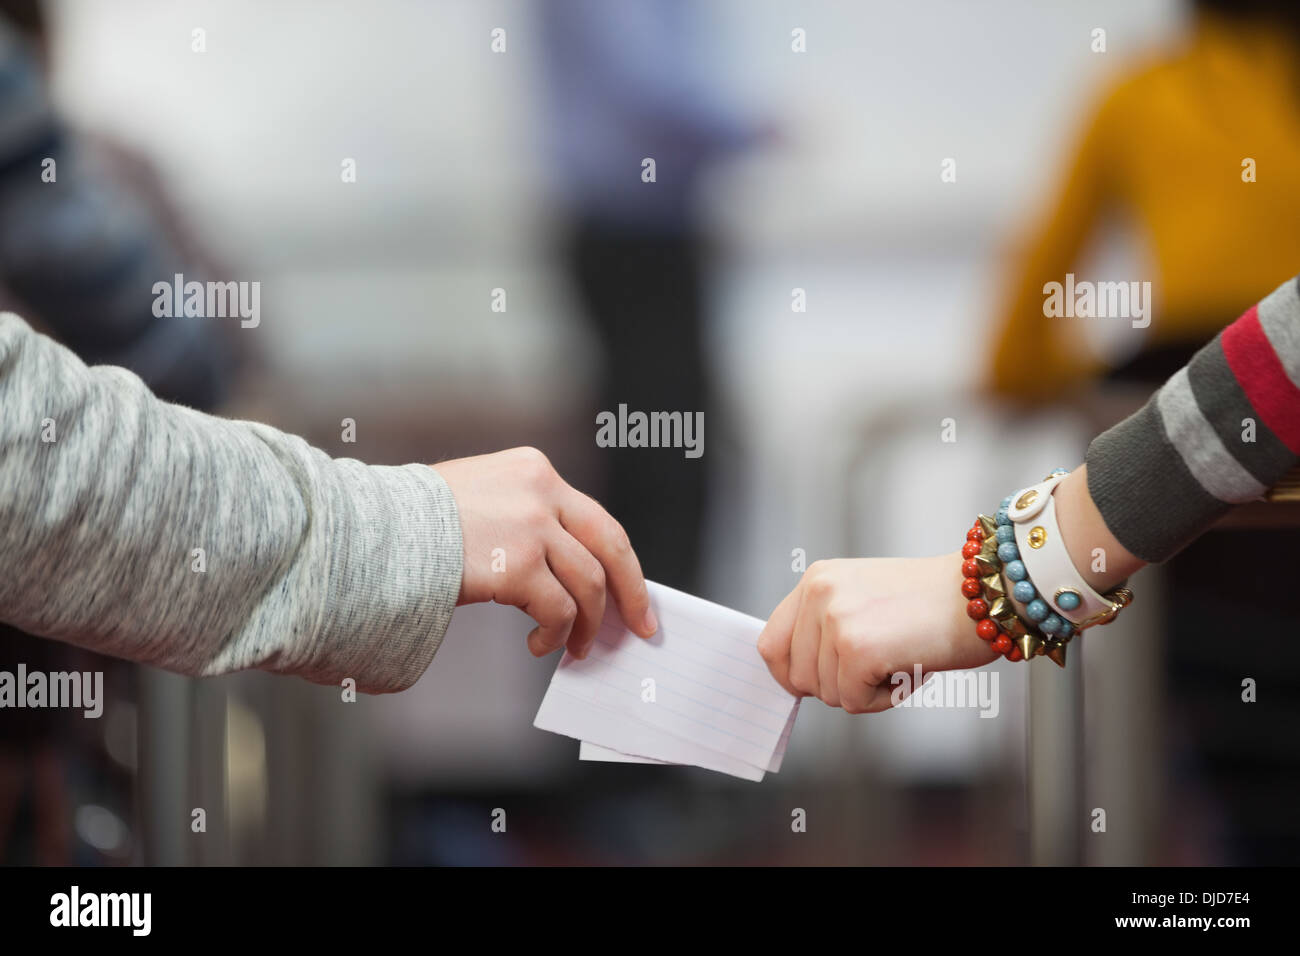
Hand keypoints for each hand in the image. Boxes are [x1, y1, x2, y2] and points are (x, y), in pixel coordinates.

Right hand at [432, 447, 656, 658]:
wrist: (369, 528)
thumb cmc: (413, 521)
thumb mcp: (482, 495)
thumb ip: (525, 517)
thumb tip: (565, 570)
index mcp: (535, 470)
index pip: (597, 519)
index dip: (622, 562)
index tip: (633, 593)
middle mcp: (541, 490)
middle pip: (612, 546)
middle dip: (631, 593)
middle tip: (639, 628)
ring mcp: (532, 526)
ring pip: (588, 584)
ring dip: (585, 624)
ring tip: (573, 647)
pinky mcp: (518, 564)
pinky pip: (557, 609)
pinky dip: (555, 633)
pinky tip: (538, 645)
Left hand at [757, 554, 998, 712]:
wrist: (987, 593)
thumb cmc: (934, 604)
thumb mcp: (864, 599)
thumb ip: (826, 628)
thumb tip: (796, 678)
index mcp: (816, 579)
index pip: (771, 644)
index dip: (791, 674)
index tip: (813, 685)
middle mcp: (819, 593)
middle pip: (797, 677)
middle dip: (837, 685)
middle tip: (882, 664)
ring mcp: (835, 620)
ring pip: (826, 694)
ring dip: (865, 690)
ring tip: (900, 658)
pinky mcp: (856, 649)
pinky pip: (853, 702)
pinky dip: (883, 699)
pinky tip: (908, 669)